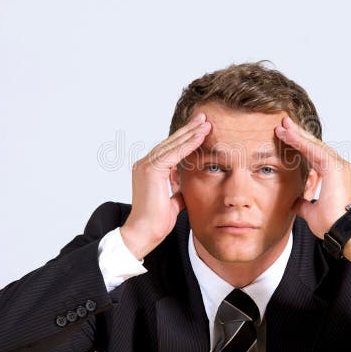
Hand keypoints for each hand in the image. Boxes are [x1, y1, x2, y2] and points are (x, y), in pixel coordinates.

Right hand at [120, 113, 210, 258]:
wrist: (145, 233)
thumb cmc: (156, 221)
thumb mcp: (172, 201)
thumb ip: (178, 190)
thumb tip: (187, 187)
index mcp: (148, 170)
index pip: (169, 150)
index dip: (185, 139)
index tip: (199, 130)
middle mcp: (144, 164)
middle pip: (170, 143)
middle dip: (188, 130)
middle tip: (203, 118)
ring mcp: (146, 165)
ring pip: (172, 145)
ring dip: (190, 133)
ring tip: (206, 124)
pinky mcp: (151, 170)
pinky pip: (173, 153)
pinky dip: (188, 144)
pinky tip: (200, 136)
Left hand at [274, 117, 350, 238]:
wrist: (343, 232)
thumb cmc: (332, 224)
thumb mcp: (311, 211)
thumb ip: (304, 203)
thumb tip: (295, 201)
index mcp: (336, 175)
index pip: (316, 155)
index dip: (301, 145)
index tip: (287, 137)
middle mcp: (341, 167)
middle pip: (316, 146)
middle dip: (298, 135)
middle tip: (283, 124)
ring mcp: (341, 166)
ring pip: (314, 146)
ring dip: (297, 135)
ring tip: (282, 127)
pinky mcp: (336, 168)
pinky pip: (315, 150)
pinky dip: (300, 142)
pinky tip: (288, 135)